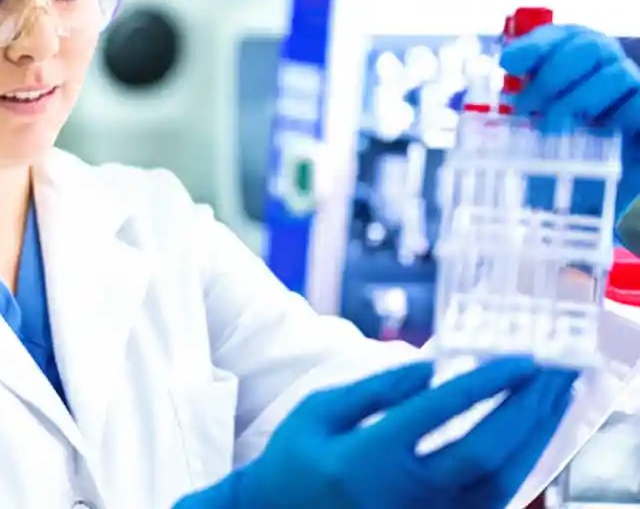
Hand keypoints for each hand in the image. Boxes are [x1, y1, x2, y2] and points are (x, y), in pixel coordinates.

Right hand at [172, 357, 577, 508]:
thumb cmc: (297, 461)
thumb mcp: (317, 413)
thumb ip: (374, 390)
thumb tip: (430, 367)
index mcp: (367, 459)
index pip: (438, 414)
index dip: (484, 384)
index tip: (521, 359)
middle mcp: (405, 494)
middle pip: (485, 453)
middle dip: (527, 408)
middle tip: (556, 372)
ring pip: (502, 482)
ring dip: (536, 436)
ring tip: (557, 396)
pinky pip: (496, 497)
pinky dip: (523, 462)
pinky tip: (533, 431)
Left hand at [499, 24, 639, 228]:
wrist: (604, 189)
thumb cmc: (564, 152)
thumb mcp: (532, 129)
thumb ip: (512, 114)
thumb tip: (467, 114)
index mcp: (574, 57)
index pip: (557, 37)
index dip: (532, 46)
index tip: (508, 65)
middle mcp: (605, 63)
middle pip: (587, 46)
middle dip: (551, 76)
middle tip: (525, 109)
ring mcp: (632, 85)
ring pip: (614, 72)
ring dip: (578, 99)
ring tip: (552, 128)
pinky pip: (638, 103)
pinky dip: (617, 116)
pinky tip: (599, 133)